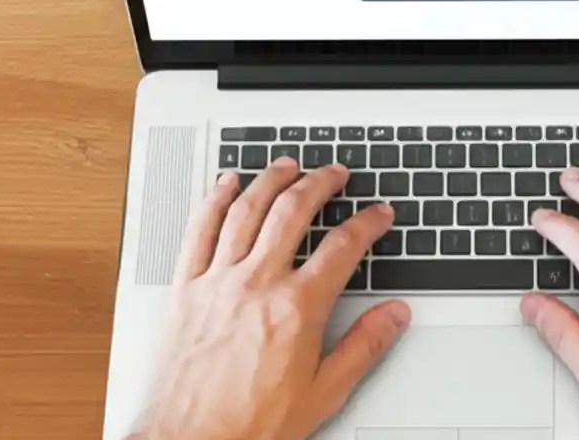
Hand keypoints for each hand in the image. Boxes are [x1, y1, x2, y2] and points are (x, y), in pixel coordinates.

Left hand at [129, 158, 410, 439]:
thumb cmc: (249, 426)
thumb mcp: (323, 394)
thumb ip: (363, 347)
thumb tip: (394, 315)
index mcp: (297, 309)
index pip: (343, 248)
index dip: (367, 224)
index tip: (378, 214)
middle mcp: (256, 285)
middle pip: (293, 212)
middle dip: (320, 184)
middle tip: (336, 173)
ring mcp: (217, 283)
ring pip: (246, 211)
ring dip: (271, 180)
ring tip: (288, 165)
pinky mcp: (184, 290)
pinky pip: (199, 231)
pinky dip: (214, 201)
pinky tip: (225, 185)